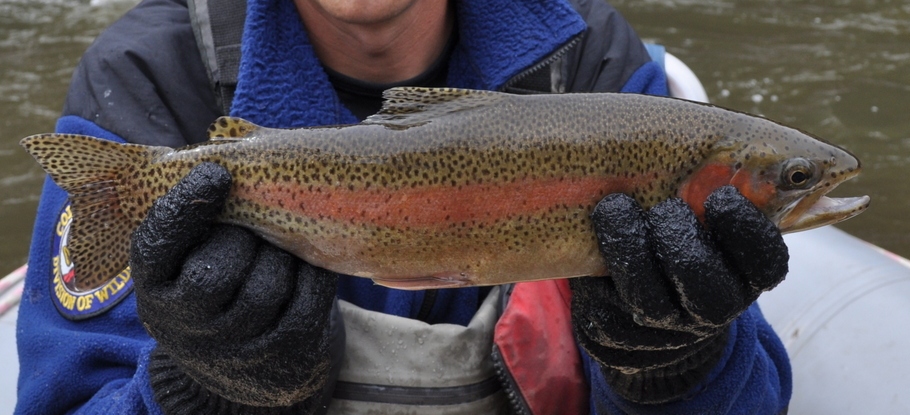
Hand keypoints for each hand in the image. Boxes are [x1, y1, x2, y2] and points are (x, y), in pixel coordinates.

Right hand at [130, 163, 341, 412]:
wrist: (243, 359)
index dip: (186, 208)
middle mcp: (188, 324)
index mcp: (155, 287)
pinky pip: (308, 296)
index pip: (157, 245)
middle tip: (256, 224)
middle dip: (245, 237)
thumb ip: (198, 209)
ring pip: (268, 285)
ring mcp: (236, 344)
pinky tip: (307, 261)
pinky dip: (314, 271)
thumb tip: (227, 141)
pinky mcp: (284, 350)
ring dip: (282, 255)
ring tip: (278, 246)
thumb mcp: (188, 253)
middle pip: (218, 270)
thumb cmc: (216, 277)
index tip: (216, 173)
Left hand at [570, 185, 787, 403]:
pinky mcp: (616, 335)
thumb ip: (710, 188)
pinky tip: (594, 239)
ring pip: (647, 299)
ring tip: (615, 207)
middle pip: (705, 287)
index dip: (746, 230)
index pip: (766, 263)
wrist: (640, 312)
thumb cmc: (675, 238)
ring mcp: (663, 329)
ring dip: (629, 246)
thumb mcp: (701, 217)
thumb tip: (715, 144)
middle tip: (665, 208)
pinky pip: (602, 305)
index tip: (720, 196)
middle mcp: (710, 310)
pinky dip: (594, 267)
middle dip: (680, 238)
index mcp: (743, 277)